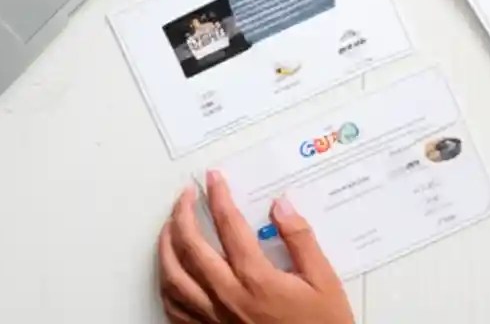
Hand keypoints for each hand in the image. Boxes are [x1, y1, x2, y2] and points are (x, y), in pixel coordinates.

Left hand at [158, 171, 353, 323]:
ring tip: (169, 227)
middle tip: (185, 195)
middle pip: (190, 247)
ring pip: (173, 276)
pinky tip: (169, 272)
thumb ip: (300, 240)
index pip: (228, 226)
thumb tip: (281, 206)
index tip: (213, 179)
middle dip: (182, 213)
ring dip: (166, 246)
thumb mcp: (324, 281)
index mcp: (256, 279)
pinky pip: (174, 307)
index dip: (218, 196)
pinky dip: (166, 284)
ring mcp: (213, 318)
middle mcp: (228, 297)